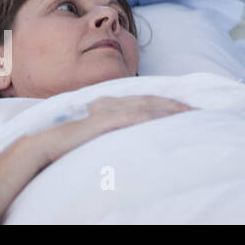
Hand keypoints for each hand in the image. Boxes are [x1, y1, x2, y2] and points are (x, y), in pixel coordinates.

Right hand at [41, 95, 193, 163]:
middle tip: (198, 110)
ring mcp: (109, 110)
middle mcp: (112, 102)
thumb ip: (113, 129)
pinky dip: (152, 117)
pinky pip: (134, 117)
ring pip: (147, 106)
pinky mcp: (105, 120)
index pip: (146, 100)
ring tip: (190, 114)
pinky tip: (166, 120)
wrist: (46, 144)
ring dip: (169, 110)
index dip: (168, 103)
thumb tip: (132, 134)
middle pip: (151, 100)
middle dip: (175, 105)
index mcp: (111, 104)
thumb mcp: (97, 133)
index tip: (187, 109)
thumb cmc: (71, 143)